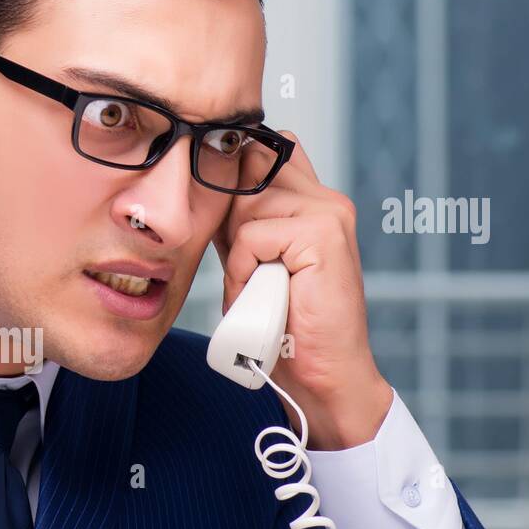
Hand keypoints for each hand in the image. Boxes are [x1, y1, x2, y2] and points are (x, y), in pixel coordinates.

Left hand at [213, 131, 392, 449]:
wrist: (321, 374)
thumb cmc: (286, 327)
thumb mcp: (251, 262)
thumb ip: (236, 225)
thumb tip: (200, 192)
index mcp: (311, 201)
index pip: (260, 154)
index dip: (231, 186)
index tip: (229, 235)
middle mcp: (324, 198)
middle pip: (246, 170)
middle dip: (229, 220)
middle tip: (248, 270)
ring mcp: (328, 212)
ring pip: (244, 204)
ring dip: (237, 253)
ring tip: (257, 287)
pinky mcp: (323, 233)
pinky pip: (253, 236)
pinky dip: (244, 270)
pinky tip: (262, 294)